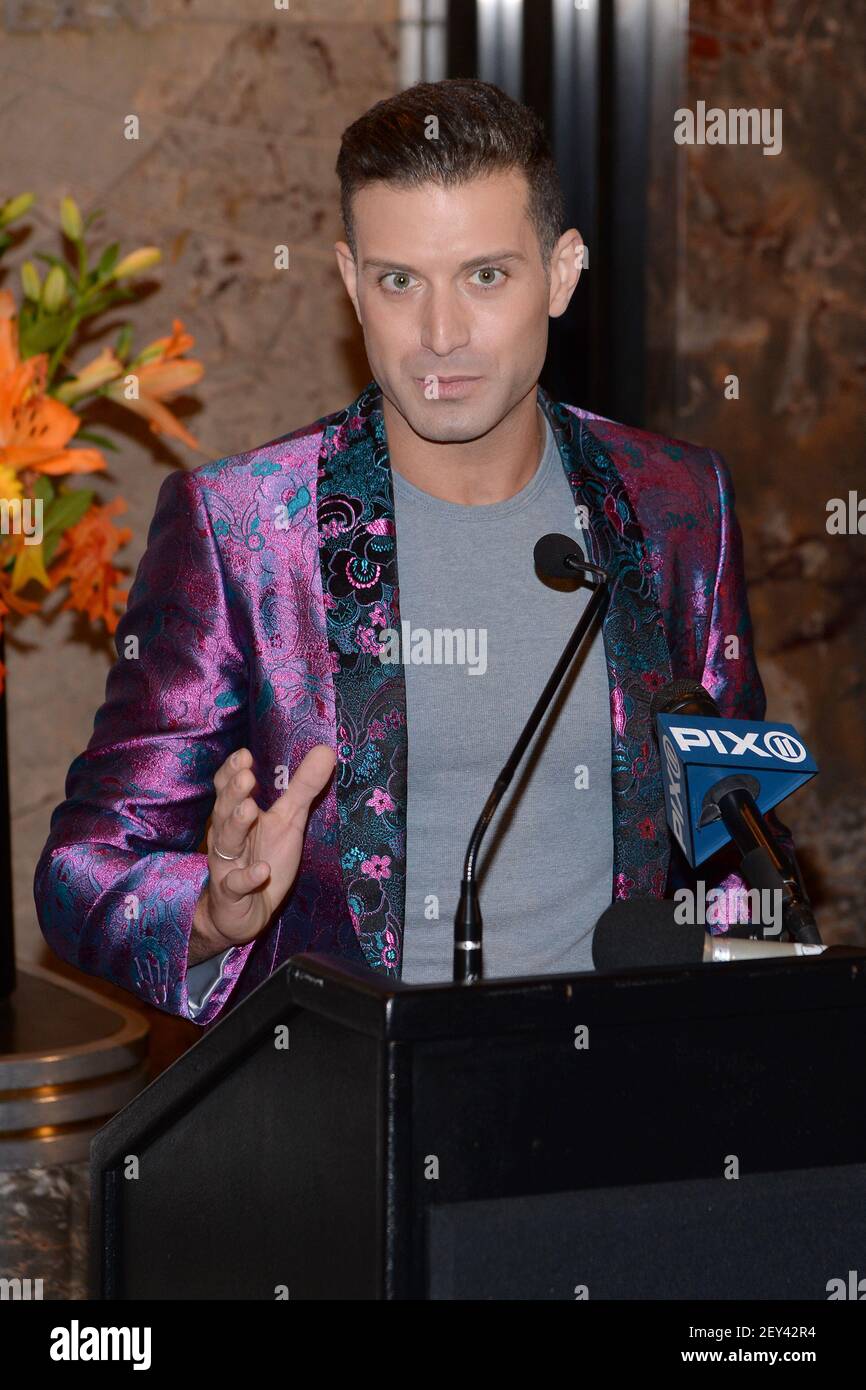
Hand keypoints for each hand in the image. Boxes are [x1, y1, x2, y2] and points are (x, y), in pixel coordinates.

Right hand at [190, 744, 335, 960]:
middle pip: (224, 810)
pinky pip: (236, 884)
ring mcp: (227, 864)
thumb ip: (303, 787)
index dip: (232, 771)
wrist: (245, 912)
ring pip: (226, 842)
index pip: (227, 787)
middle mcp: (227, 836)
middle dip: (233, 792)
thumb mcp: (288, 820)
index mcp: (237, 814)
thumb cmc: (265, 857)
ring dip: (236, 825)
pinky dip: (248, 877)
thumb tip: (327, 750)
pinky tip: (262, 870)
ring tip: (249, 810)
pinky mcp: (232, 894)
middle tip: (246, 776)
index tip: (245, 754)